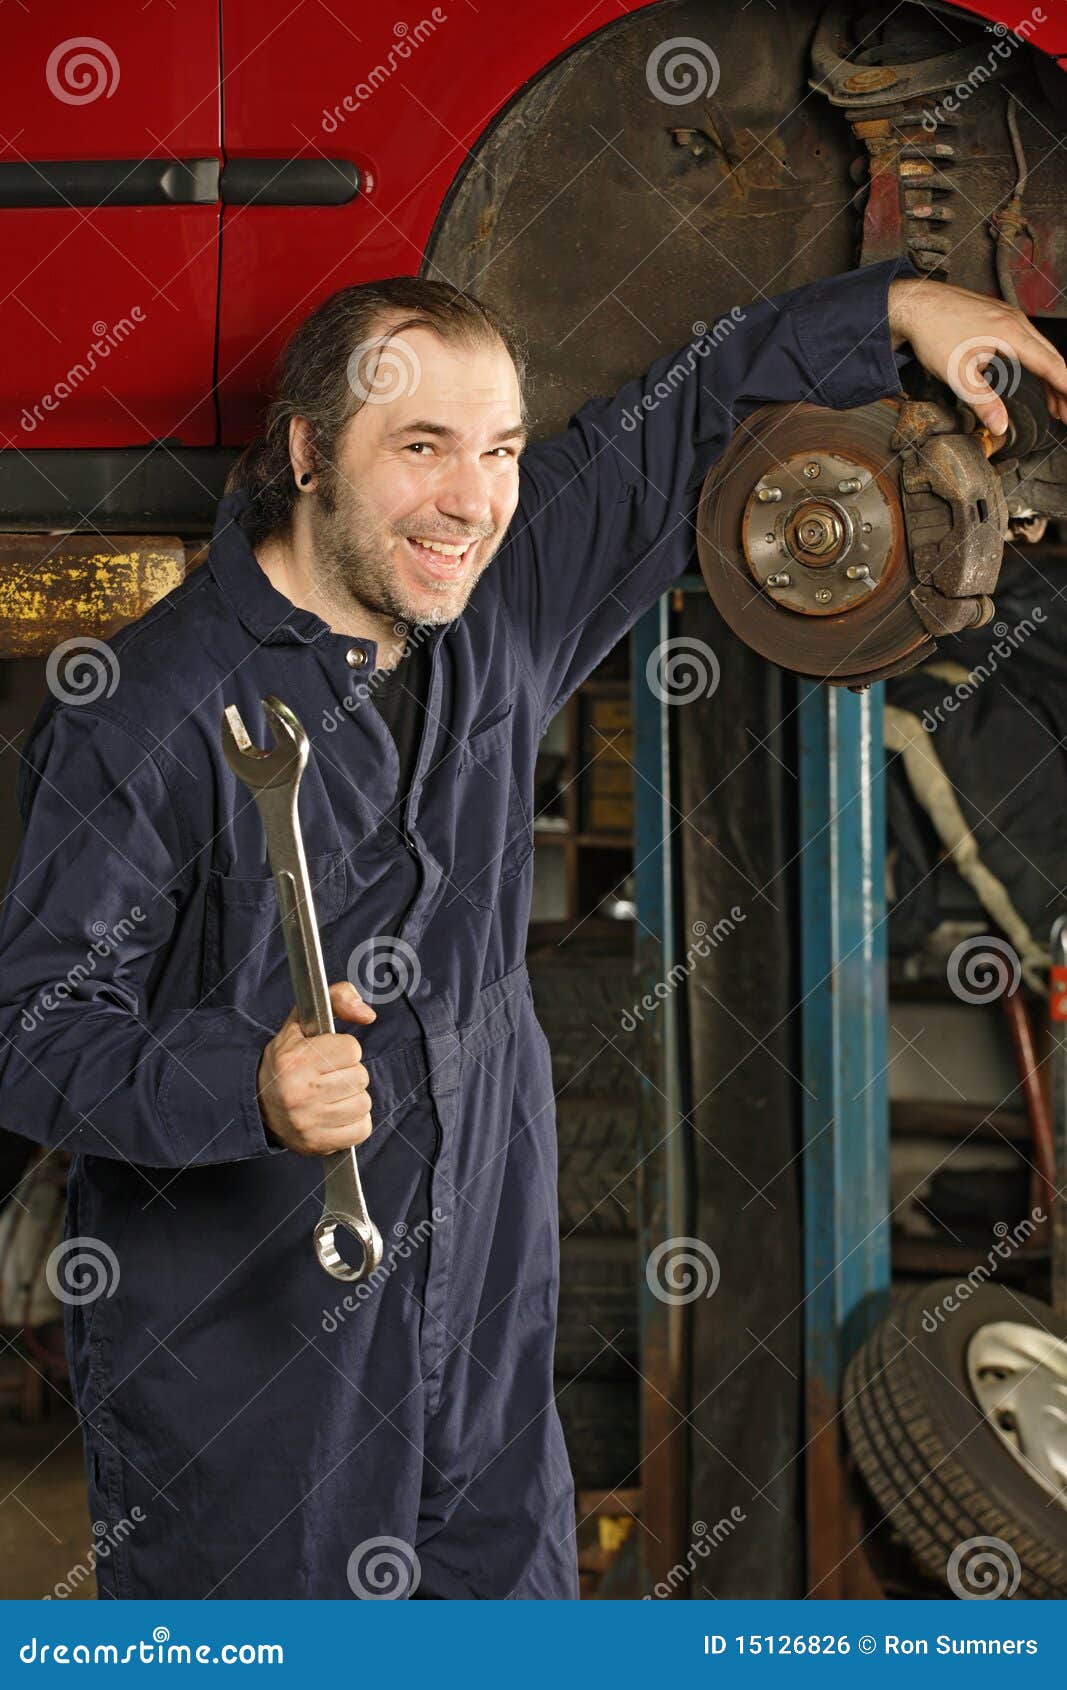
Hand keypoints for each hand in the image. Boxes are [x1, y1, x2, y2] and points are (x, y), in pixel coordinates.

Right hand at [257, 980, 375, 1154]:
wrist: (258, 1104)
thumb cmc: (287, 1060)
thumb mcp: (302, 1022)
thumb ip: (337, 999)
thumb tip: (368, 1015)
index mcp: (295, 1061)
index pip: (352, 1049)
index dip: (344, 1050)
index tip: (327, 1055)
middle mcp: (299, 1093)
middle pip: (361, 1077)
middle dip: (349, 1074)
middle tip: (327, 1077)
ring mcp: (308, 1122)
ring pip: (364, 1103)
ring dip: (353, 1098)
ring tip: (331, 1096)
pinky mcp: (317, 1143)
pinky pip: (362, 1129)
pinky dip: (355, 1122)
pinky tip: (336, 1114)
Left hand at [888, 275, 1066, 435]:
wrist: (915, 305)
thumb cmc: (934, 334)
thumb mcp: (958, 375)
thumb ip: (983, 402)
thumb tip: (1000, 427)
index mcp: (1012, 334)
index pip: (1050, 365)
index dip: (1066, 388)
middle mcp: (1017, 321)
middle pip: (1052, 357)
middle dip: (1063, 387)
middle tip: (1066, 415)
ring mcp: (1009, 316)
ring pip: (1041, 349)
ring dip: (1051, 377)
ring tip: (1056, 405)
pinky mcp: (999, 317)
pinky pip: (1029, 340)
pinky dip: (1036, 362)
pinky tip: (1034, 376)